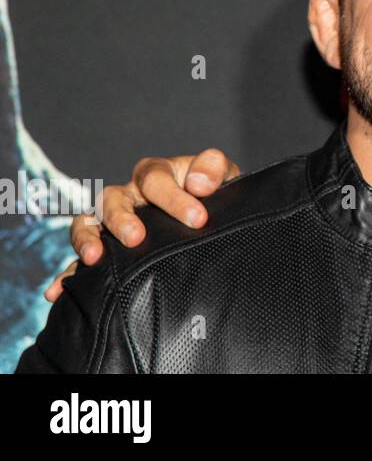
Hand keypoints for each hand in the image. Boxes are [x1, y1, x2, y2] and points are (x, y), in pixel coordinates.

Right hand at [44, 148, 240, 301]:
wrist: (209, 218)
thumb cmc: (213, 194)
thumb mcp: (223, 176)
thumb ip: (214, 169)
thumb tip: (199, 183)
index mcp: (156, 174)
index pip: (156, 179)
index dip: (174, 198)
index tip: (198, 219)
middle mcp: (128, 196)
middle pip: (112, 198)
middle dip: (121, 218)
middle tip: (137, 238)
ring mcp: (112, 223)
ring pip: (87, 223)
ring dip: (86, 239)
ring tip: (93, 259)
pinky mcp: (105, 251)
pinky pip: (78, 260)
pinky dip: (67, 274)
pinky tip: (59, 291)